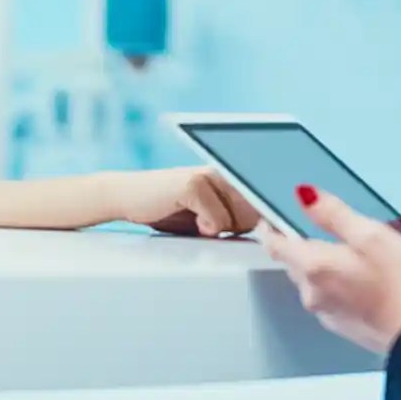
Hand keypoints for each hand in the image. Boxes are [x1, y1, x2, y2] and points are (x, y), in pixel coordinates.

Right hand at [113, 167, 260, 237]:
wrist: (127, 197)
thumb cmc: (168, 207)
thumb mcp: (209, 215)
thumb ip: (236, 218)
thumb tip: (268, 229)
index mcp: (231, 173)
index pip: (265, 195)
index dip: (270, 214)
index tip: (272, 225)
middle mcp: (223, 170)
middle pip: (256, 210)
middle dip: (247, 223)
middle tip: (221, 224)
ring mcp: (208, 175)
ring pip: (237, 219)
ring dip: (221, 229)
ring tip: (199, 219)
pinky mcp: (193, 185)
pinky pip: (216, 223)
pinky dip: (206, 228)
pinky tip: (190, 218)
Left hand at [263, 185, 400, 352]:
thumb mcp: (370, 235)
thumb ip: (333, 214)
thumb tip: (305, 195)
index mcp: (313, 266)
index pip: (275, 245)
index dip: (269, 229)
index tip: (268, 219)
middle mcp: (312, 293)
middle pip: (294, 262)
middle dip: (302, 245)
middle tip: (323, 230)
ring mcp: (327, 313)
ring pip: (312, 281)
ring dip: (323, 265)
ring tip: (351, 254)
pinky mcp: (343, 326)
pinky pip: (329, 297)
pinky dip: (337, 284)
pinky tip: (363, 281)